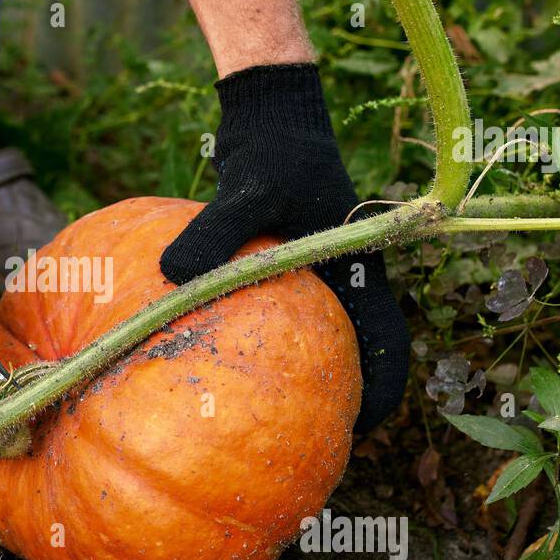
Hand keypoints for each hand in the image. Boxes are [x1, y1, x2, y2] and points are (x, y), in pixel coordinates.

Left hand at [159, 64, 408, 432]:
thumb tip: (171, 275)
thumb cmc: (275, 151)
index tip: (354, 431)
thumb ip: (217, 232)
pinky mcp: (285, 270)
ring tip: (256, 422)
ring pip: (314, 342)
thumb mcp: (249, 191)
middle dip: (337, 402)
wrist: (270, 114)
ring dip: (298, 380)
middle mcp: (344, 281)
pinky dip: (258, 345)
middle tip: (302, 445)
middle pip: (353, 357)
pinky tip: (211, 362)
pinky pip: (276, 319)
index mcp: (361, 271)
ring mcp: (316, 278)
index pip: (388, 347)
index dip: (380, 393)